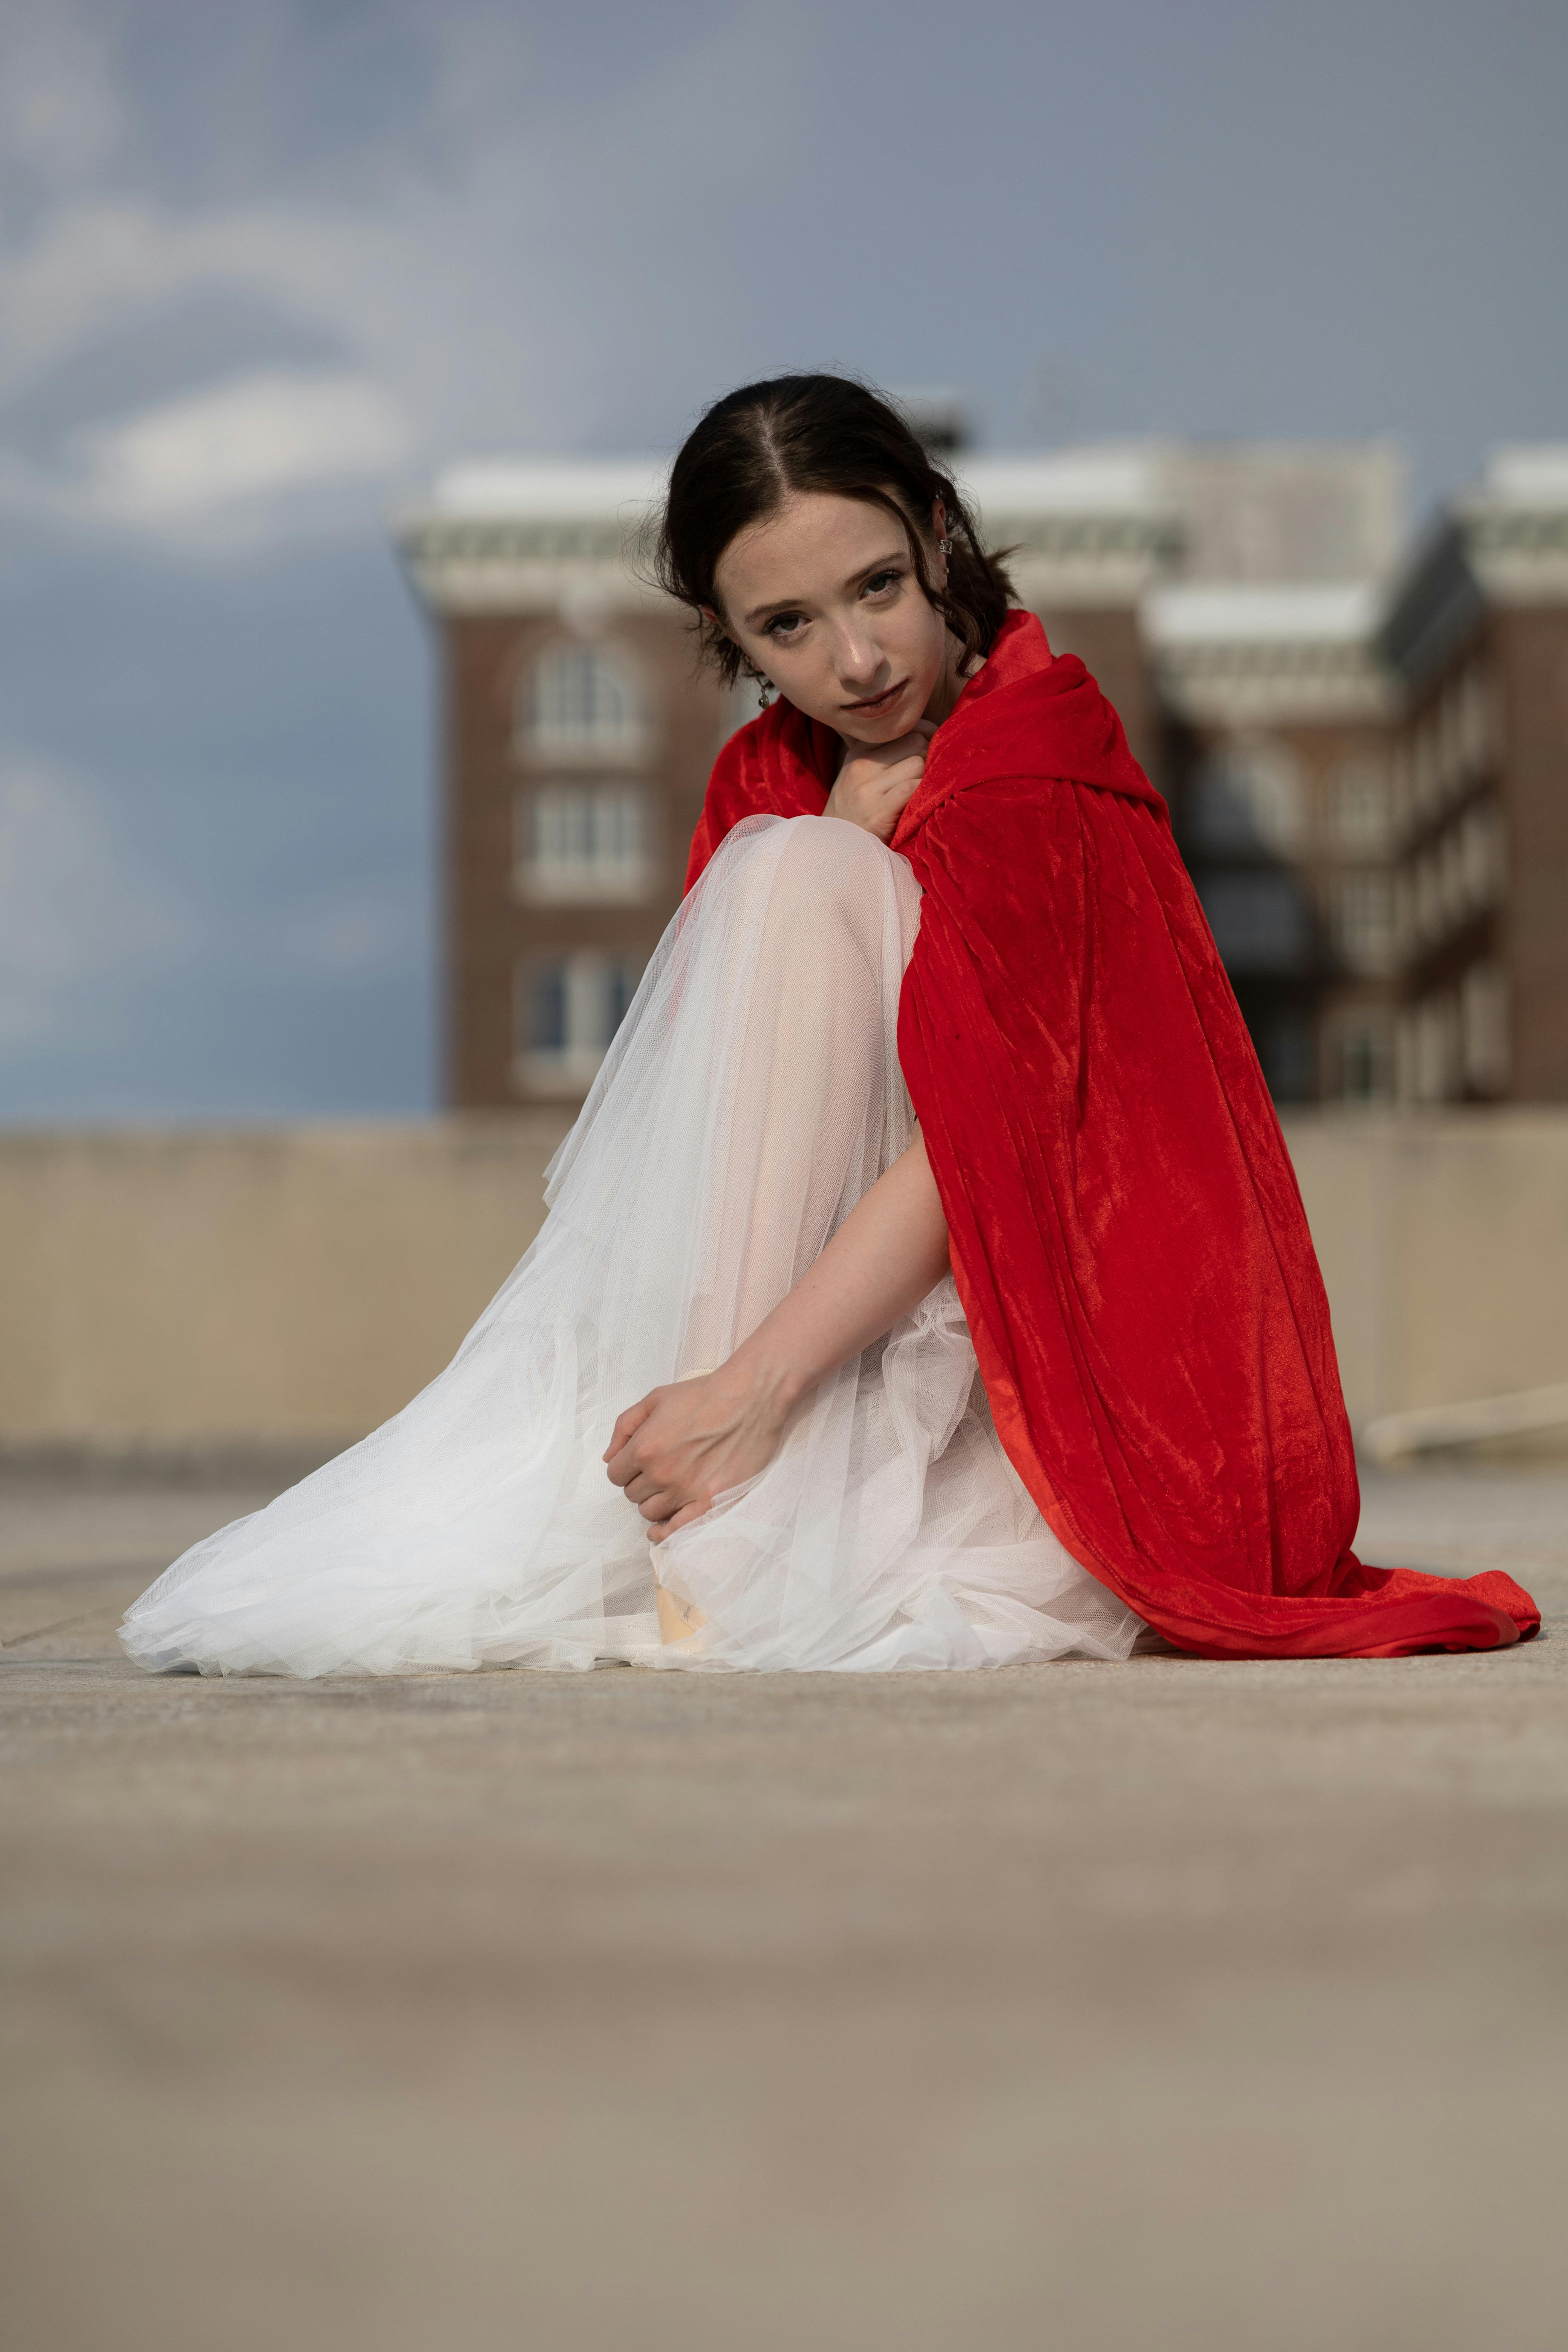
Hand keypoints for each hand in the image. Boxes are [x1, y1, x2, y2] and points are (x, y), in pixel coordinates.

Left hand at [604, 1359, 799, 1541]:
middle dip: (640, 1483)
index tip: (637, 1463)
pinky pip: (676, 1531)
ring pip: (651, 1513)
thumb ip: (625, 1427)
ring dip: (654, 1502)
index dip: (624, 1468)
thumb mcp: (655, 1398)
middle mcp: (661, 1474)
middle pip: (633, 1494)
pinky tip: (660, 1530)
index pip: (615, 1474)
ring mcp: (686, 1491)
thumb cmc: (703, 1395)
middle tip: (659, 1470)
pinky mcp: (710, 1503)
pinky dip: (664, 1533)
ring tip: (668, 1488)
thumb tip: (609, 1457)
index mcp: (644, 1447)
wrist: (750, 1399)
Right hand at [823, 721, 933, 842]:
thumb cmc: (855, 813)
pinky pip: (913, 788)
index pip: (902, 728)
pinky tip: (922, 803)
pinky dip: (924, 793)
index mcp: (858, 753)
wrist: (835, 849)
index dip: (925, 734)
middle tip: (930, 774)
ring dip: (928, 777)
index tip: (932, 748)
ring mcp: (868, 789)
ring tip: (925, 790)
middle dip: (929, 756)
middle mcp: (861, 766)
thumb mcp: (858, 777)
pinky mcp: (879, 811)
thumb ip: (883, 756)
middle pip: (915, 742)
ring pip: (917, 763)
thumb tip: (924, 736)